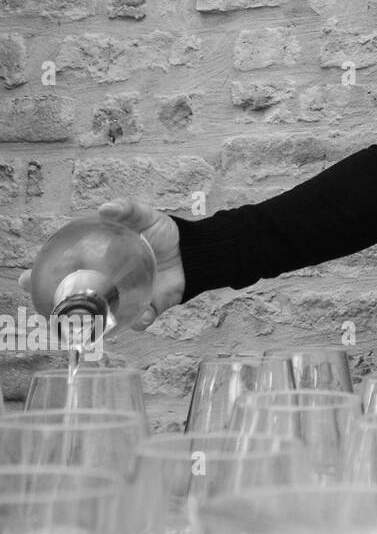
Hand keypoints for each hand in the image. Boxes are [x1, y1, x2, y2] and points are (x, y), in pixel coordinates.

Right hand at [19, 199, 185, 330]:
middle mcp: (109, 284)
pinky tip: (143, 316)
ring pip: (103, 317)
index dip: (42, 275)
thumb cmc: (163, 233)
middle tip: (49, 308)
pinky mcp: (149, 308)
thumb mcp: (144, 216)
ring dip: (95, 324)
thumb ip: (126, 210)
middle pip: (77, 299)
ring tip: (91, 325)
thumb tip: (104, 208)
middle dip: (59, 307)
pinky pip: (139, 320)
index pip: (65, 269)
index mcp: (101, 262)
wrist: (194, 251)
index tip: (25, 279)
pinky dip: (140, 320)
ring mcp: (127, 299)